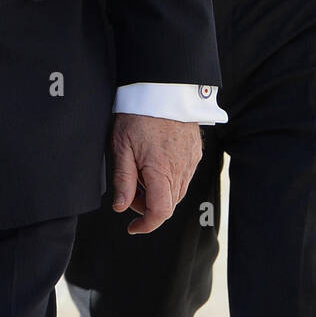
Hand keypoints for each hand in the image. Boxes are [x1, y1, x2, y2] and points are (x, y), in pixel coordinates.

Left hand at [110, 112, 200, 234]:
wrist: (163, 88)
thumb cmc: (139, 113)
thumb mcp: (121, 145)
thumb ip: (122, 179)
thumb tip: (120, 207)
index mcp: (161, 171)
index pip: (160, 212)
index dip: (146, 225)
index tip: (133, 227)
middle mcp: (180, 170)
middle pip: (168, 205)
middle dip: (147, 206)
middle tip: (129, 190)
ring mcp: (191, 162)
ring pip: (176, 192)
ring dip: (158, 193)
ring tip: (140, 173)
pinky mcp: (195, 153)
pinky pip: (184, 177)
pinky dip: (169, 180)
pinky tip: (155, 164)